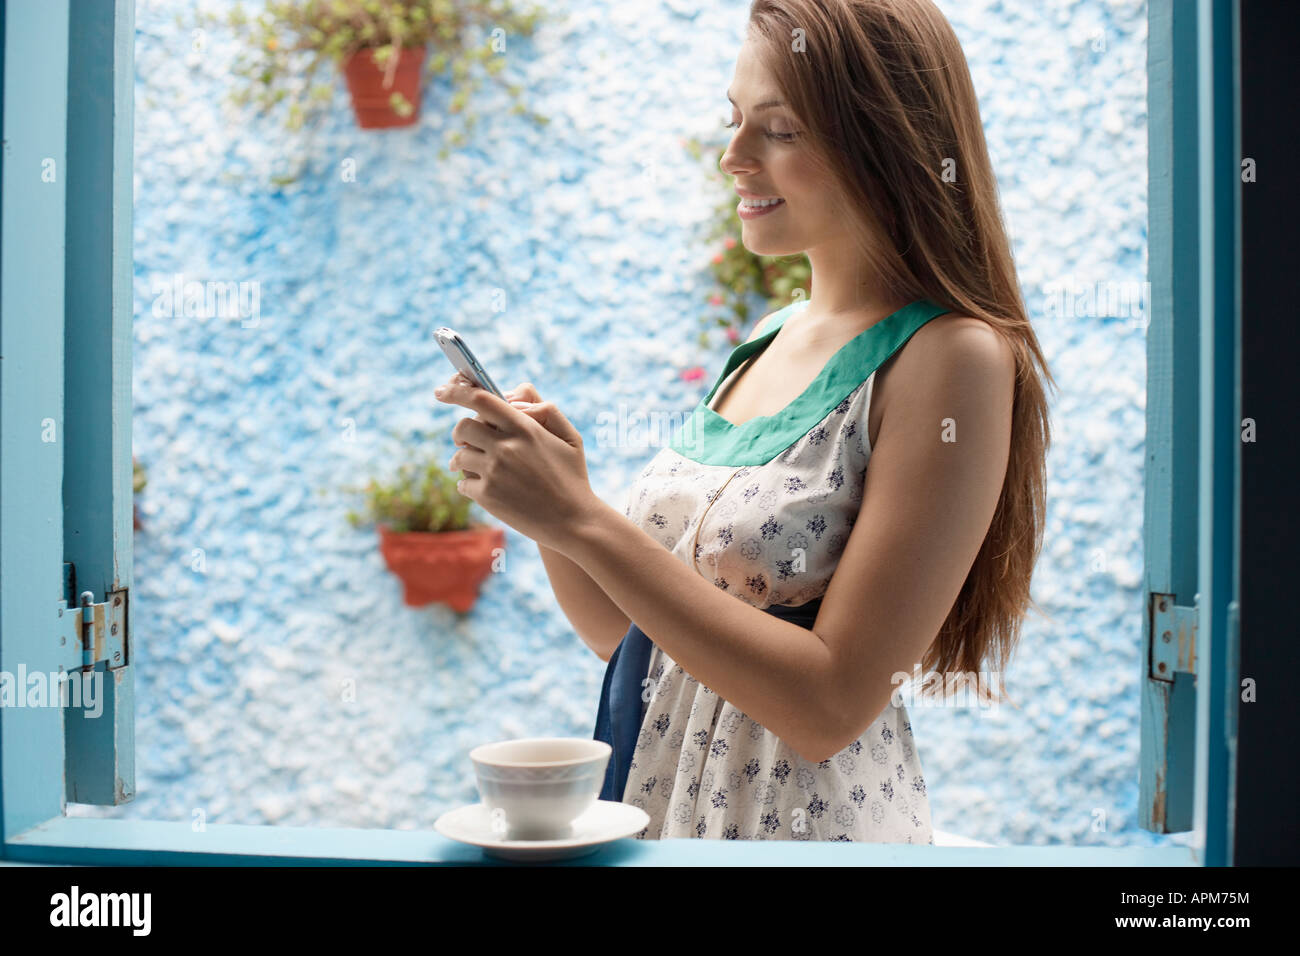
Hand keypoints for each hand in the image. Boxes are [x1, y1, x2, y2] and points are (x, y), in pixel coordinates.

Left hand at [434, 374, 599, 549]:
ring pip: (459, 457)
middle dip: (461, 432)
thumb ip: (546, 409)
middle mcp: (505, 447)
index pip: (480, 399)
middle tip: (465, 439)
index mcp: (524, 427)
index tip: (443, 390)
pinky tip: (482, 488)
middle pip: (463, 427)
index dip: (457, 391)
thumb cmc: (573, 477)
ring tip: (471, 467)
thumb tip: (514, 398)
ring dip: (461, 460)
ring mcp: (494, 472)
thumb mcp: (570, 437)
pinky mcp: (487, 496)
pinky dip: (467, 486)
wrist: (574, 522)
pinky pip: (462, 484)